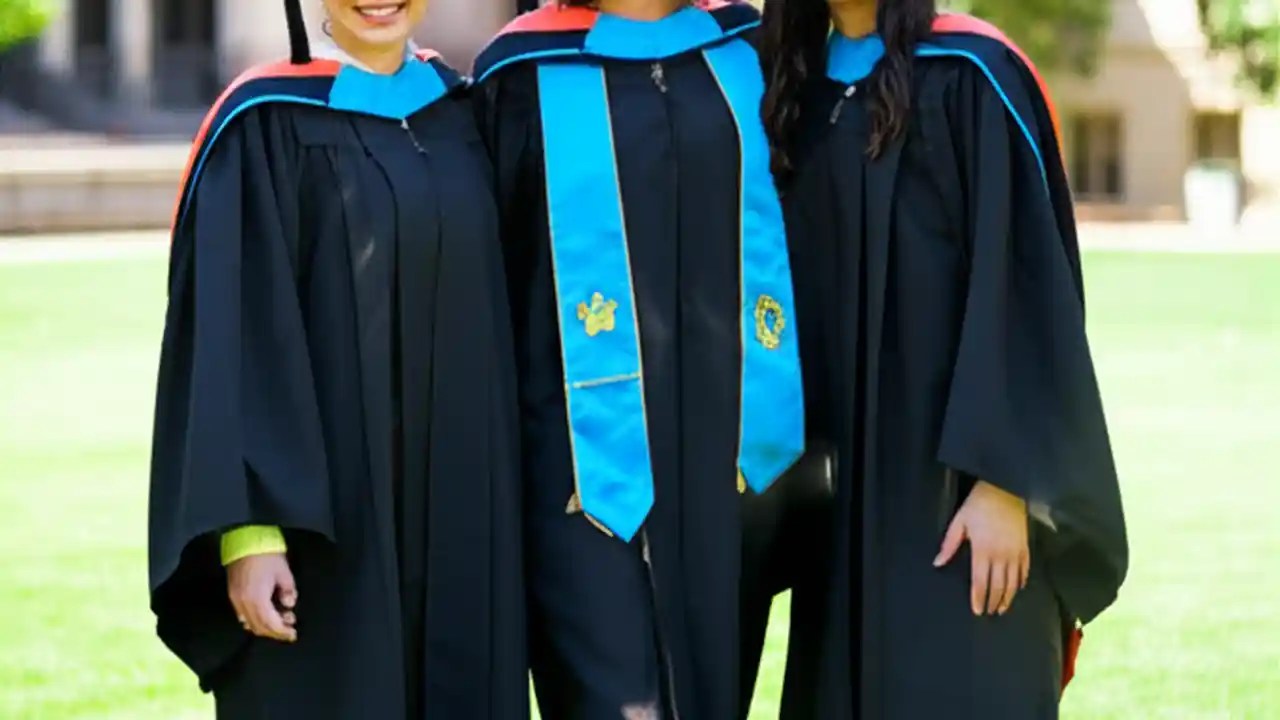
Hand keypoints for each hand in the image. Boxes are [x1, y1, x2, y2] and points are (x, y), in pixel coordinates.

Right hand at [227, 553, 297, 641]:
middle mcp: (243, 603)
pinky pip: (242, 615)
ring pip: (249, 623)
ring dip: (265, 627)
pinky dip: (253, 620)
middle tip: (289, 629)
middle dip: (275, 631)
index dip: (282, 632)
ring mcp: (235, 599)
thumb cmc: (268, 555)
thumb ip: (288, 592)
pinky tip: (265, 615)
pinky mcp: (232, 594)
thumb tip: (289, 604)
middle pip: (258, 627)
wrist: (246, 541)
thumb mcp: (284, 573)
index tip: (293, 634)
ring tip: (280, 621)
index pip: (270, 624)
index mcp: (257, 599)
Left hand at [934, 480, 1029, 615]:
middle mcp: (1001, 555)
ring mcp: (1015, 552)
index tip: (977, 610)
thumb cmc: (978, 505)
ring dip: (1008, 596)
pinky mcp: (1025, 547)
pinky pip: (1025, 569)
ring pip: (1013, 581)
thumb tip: (937, 562)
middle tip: (989, 612)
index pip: (980, 581)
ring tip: (1002, 608)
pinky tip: (1018, 588)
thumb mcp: (959, 522)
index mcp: (982, 550)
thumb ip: (949, 544)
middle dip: (993, 601)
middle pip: (998, 585)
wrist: (1004, 489)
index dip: (978, 597)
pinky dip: (1021, 581)